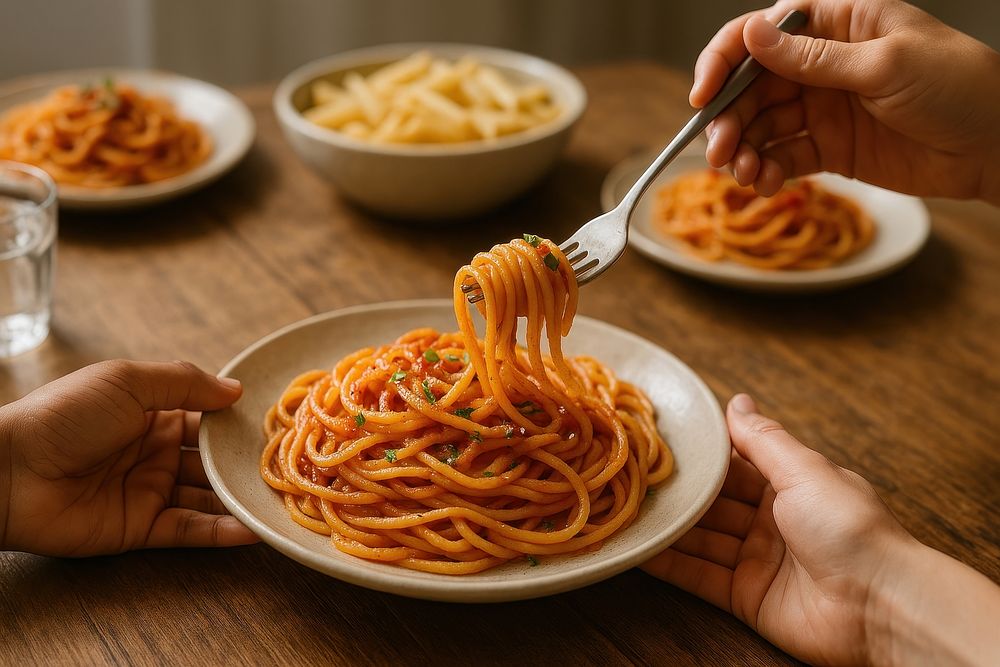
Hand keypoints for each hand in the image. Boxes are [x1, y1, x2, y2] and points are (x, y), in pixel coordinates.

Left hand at [0, 360, 258, 555]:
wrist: (8, 472)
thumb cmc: (65, 415)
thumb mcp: (127, 382)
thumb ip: (184, 382)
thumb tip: (236, 390)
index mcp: (150, 412)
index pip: (205, 418)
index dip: (236, 422)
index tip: (276, 425)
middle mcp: (154, 451)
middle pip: (211, 459)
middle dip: (245, 463)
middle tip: (288, 465)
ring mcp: (149, 490)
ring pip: (207, 495)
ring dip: (240, 498)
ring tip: (280, 499)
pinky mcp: (140, 527)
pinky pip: (189, 529)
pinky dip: (222, 531)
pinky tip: (254, 528)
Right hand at [643, 394, 999, 665]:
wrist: (880, 604)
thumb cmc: (850, 528)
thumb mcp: (804, 469)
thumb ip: (763, 438)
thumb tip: (736, 400)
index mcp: (791, 485)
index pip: (735, 465)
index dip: (701, 456)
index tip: (660, 442)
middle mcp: (771, 520)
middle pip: (713, 502)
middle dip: (678, 491)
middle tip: (630, 475)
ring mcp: (756, 560)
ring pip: (700, 537)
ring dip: (667, 526)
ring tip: (623, 509)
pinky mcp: (745, 596)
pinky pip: (698, 576)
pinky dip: (668, 564)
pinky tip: (638, 549)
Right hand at [693, 0, 999, 203]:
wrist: (995, 144)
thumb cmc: (956, 84)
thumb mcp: (883, 64)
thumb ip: (813, 58)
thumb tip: (754, 35)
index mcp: (833, 25)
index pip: (760, 35)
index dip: (723, 62)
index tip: (702, 97)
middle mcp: (820, 65)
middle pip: (751, 88)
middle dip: (729, 119)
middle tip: (719, 152)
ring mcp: (823, 107)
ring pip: (762, 127)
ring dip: (743, 151)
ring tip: (742, 174)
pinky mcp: (830, 147)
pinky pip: (784, 157)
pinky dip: (768, 172)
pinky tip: (766, 184)